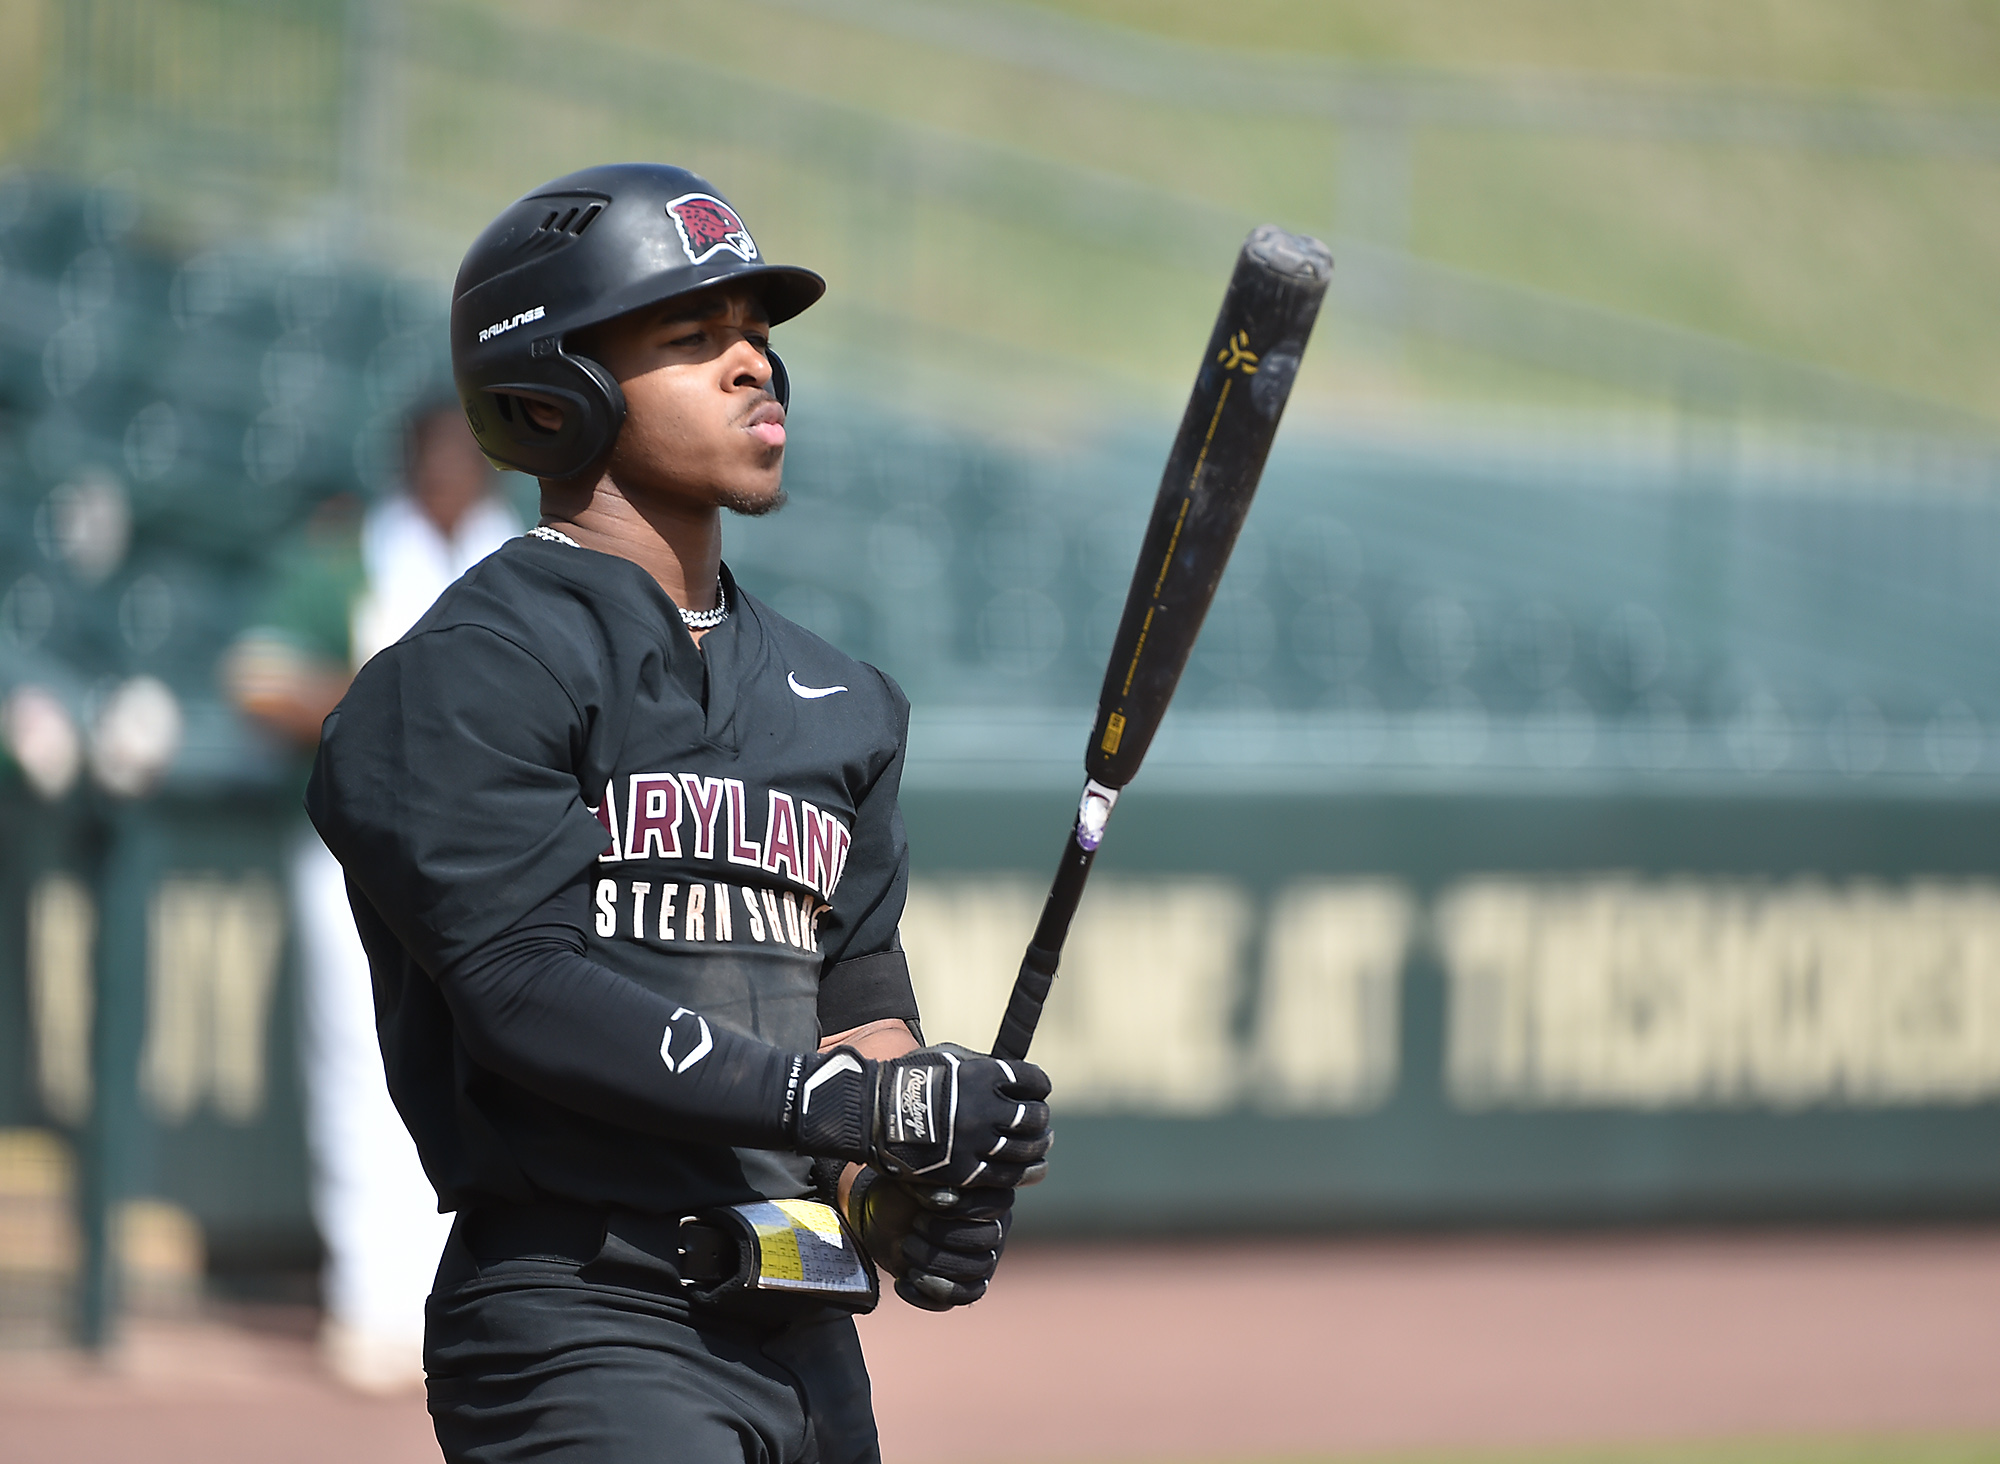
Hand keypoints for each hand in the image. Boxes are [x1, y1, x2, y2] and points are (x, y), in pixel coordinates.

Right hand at [796, 1043, 1051, 1189]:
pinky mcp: (963, 1171)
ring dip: (1038, 1149)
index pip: (1032, 1081)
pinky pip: (1003, 1176)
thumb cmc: (911, 1077)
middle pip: (1033, 1118)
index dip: (1039, 1087)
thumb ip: (983, 1065)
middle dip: (1040, 1120)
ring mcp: (974, 1142)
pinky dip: (1021, 1174)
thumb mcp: (949, 1057)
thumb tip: (1014, 1077)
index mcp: (983, 1075)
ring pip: (1025, 1150)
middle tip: (1041, 1123)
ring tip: (1041, 1149)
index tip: (1038, 1092)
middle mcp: (984, 1109)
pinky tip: (1028, 1172)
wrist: (874, 1113)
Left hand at [845, 1167, 1011, 1310]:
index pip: (996, 1204)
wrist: (879, 1219)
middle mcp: (994, 1229)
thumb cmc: (902, 1192)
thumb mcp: (911, 1178)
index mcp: (988, 1195)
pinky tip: (903, 1279)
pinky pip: (959, 1299)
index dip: (964, 1207)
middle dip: (945, 1235)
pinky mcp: (962, 1288)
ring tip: (905, 1248)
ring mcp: (981, 1262)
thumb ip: (929, 1183)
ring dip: (934, 1264)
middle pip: (987, 1242)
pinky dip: (928, 1294)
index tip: (928, 1205)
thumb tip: (947, 1199)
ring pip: (975, 1274)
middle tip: (915, 1225)